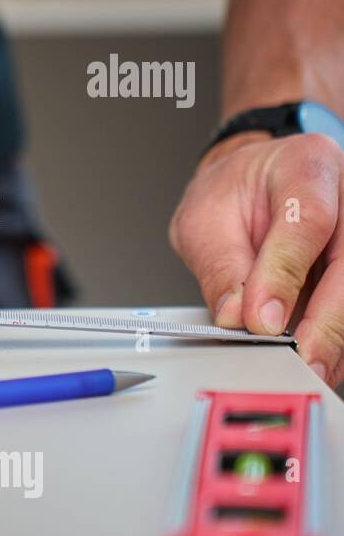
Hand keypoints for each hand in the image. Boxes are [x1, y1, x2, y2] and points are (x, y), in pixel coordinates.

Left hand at [169, 131, 343, 383]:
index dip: (284, 276)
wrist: (254, 183)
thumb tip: (236, 315)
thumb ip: (222, 266)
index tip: (262, 320)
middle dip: (329, 319)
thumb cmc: (233, 194)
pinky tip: (324, 358)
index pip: (306, 221)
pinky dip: (340, 335)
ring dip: (338, 333)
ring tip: (313, 369)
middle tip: (303, 359)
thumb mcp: (206, 220)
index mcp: (306, 166)